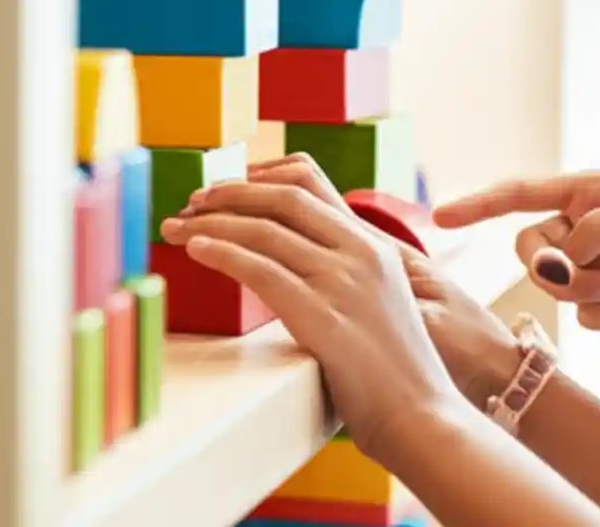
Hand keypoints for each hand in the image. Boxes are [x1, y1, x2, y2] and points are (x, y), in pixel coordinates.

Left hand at [159, 178, 463, 460]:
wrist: (422, 417)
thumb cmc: (397, 376)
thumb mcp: (381, 306)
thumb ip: (348, 278)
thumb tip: (295, 270)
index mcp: (377, 248)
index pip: (310, 187)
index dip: (259, 181)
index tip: (224, 189)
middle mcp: (361, 254)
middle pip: (283, 199)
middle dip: (229, 194)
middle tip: (192, 202)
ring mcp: (343, 283)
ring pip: (264, 231)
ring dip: (211, 222)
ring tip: (177, 227)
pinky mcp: (321, 316)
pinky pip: (259, 270)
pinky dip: (221, 253)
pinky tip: (197, 250)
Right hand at [432, 171, 599, 329]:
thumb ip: (598, 227)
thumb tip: (561, 259)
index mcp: (591, 190)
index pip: (522, 194)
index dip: (478, 205)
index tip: (439, 218)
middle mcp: (588, 225)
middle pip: (532, 250)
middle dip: (555, 270)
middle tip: (597, 280)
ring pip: (555, 286)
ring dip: (581, 294)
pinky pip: (583, 315)